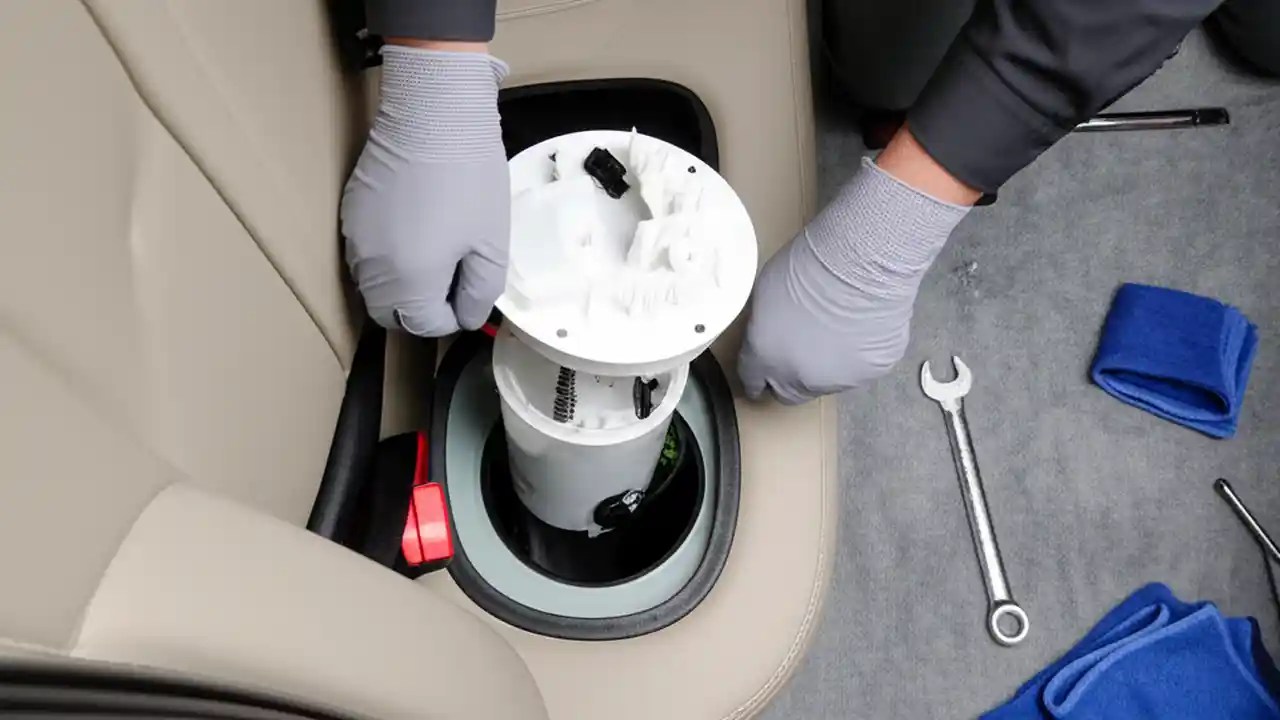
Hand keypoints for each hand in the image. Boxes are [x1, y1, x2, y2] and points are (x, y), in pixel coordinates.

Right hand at [341, 44, 508, 335]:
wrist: (434, 115)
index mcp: (410, 281)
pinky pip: (365, 253)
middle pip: (390, 313)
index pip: (423, 326)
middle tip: (450, 284)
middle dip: (420, 309)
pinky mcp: (351, 212)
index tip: (467, 296)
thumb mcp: (492, 244)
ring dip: (401, 285)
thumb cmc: (470, 178)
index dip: (450, 318)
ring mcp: (356, 238)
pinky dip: (387, 257)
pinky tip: (415, 229)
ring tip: (435, 254)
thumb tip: (466, 316)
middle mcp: (373, 267)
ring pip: (373, 286)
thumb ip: (480, 292)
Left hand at [738, 131, 973, 403]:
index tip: (761, 377)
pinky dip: (861, 351)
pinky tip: (864, 324)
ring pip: (829, 381)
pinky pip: (863, 366)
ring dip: (828, 364)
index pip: (753, 381)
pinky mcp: (873, 370)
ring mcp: (840, 379)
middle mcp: (800, 378)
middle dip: (790, 380)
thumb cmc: (809, 264)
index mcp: (765, 356)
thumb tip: (771, 337)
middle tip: (801, 352)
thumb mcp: (764, 295)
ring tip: (838, 328)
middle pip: (790, 393)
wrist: (861, 262)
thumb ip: (764, 329)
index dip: (757, 378)